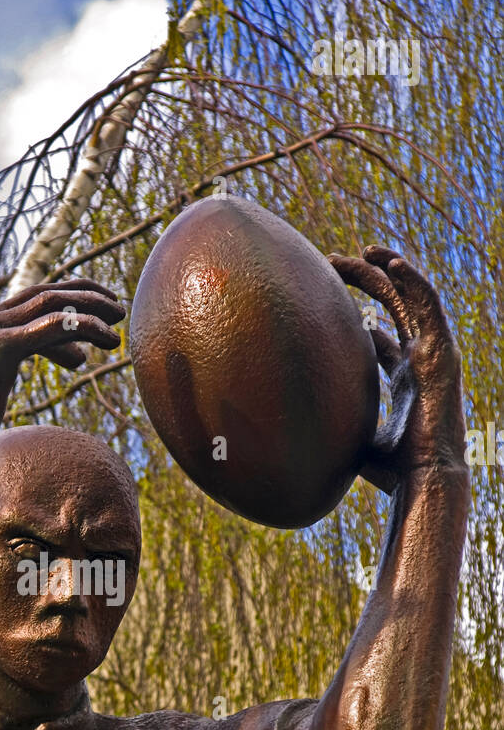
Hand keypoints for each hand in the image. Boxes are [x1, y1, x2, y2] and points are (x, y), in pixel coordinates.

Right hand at [0, 279, 124, 463]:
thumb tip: (6, 381)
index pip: (23, 305)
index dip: (63, 308)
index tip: (93, 325)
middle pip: (38, 293)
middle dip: (81, 295)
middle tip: (115, 308)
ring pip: (49, 303)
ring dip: (90, 307)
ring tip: (119, 322)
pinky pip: (54, 326)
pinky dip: (87, 327)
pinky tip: (109, 340)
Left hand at [328, 246, 464, 491]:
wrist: (422, 480)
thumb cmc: (388, 470)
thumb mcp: (351, 431)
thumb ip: (333, 416)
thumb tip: (287, 423)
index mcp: (403, 379)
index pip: (382, 335)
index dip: (358, 313)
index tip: (325, 296)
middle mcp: (419, 362)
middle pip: (394, 307)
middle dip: (366, 281)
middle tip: (333, 261)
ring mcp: (433, 356)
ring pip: (413, 299)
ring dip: (390, 270)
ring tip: (365, 249)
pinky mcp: (442, 354)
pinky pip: (429, 307)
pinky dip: (413, 282)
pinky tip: (391, 263)